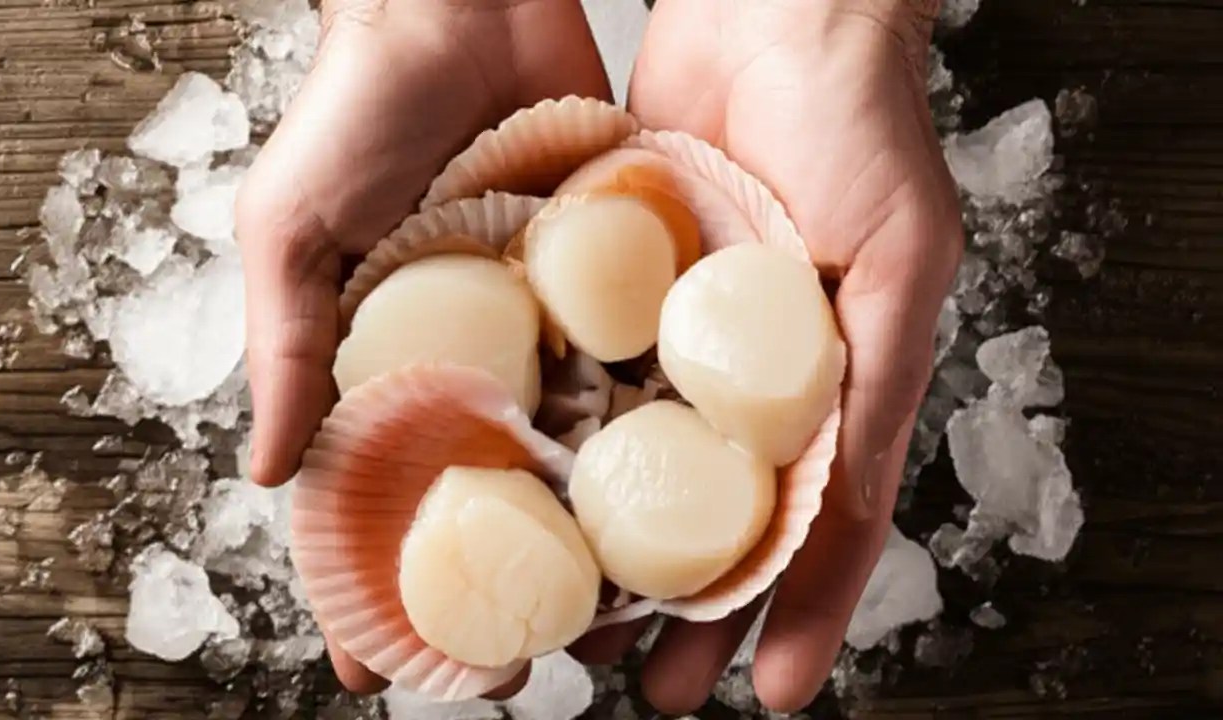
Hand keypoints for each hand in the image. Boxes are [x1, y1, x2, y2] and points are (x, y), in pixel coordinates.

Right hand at [235, 0, 609, 693]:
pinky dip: (651, 440)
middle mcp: (470, 356)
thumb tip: (264, 472)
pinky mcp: (615, 286)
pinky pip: (634, 373)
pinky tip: (677, 507)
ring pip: (569, 455)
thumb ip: (288, 345)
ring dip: (587, 540)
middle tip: (516, 668)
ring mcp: (545, 327)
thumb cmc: (357, 106)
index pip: (371, 489)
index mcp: (383, 356)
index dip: (371, 577)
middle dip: (497, 587)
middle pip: (484, 496)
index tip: (381, 665)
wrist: (466, 1)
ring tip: (610, 623)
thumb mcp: (294, 228)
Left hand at [569, 0, 962, 712]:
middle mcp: (753, 380)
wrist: (772, 18)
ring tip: (586, 626)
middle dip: (692, 609)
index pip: (820, 525)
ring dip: (620, 552)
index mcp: (832, 386)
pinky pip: (590, 385)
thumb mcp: (893, 268)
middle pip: (720, 519)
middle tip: (656, 683)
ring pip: (645, 472)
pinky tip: (541, 502)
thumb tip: (849, 511)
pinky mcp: (619, 297)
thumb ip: (874, 386)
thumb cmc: (860, 131)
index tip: (777, 690)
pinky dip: (571, 449)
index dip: (801, 613)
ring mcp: (682, 344)